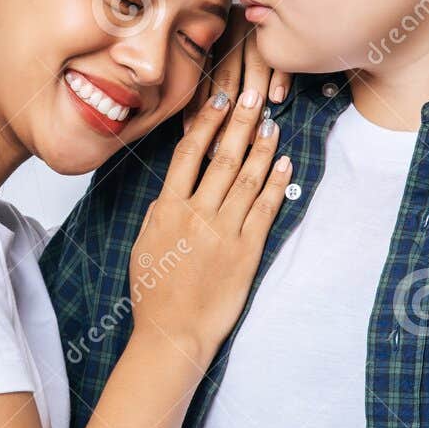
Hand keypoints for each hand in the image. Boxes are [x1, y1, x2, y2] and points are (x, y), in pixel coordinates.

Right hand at [129, 82, 291, 365]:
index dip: (205, 124)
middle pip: (222, 158)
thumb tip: (172, 191)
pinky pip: (266, 210)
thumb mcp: (143, 246)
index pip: (188, 155)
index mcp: (168, 210)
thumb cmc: (154, 293)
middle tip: (252, 95)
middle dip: (239, 123)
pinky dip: (278, 184)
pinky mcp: (247, 251)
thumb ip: (158, 214)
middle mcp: (198, 215)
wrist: (174, 332)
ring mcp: (224, 232)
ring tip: (272, 124)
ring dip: (262, 148)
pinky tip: (285, 164)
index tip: (217, 100)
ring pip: (248, 179)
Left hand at [181, 2, 293, 135]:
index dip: (195, 107)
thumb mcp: (217, 48)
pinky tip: (277, 99)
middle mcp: (231, 29)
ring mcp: (257, 26)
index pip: (201, 76)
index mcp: (211, 35)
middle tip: (222, 145)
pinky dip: (279, 78)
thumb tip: (191, 124)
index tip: (191, 134)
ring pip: (252, 67)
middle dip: (223, 114)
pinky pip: (280, 55)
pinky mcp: (282, 28)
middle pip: (226, 75)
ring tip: (251, 133)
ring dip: (252, 102)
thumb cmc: (237, 33)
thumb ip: (207, 79)